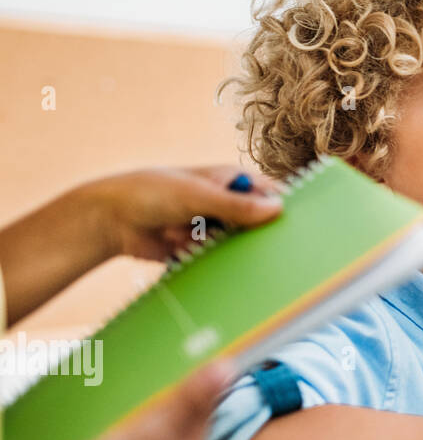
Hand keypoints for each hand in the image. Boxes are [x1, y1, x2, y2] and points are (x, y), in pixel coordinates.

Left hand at [85, 165, 283, 260]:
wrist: (110, 220)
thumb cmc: (152, 193)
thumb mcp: (198, 196)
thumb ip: (238, 206)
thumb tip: (279, 209)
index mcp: (232, 181)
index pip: (270, 193)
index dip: (282, 208)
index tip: (294, 226)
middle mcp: (227, 204)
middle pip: (257, 223)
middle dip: (249, 233)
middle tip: (239, 238)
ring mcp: (214, 227)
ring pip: (237, 244)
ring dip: (216, 244)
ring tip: (186, 234)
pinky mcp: (200, 249)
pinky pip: (217, 258)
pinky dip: (203, 255)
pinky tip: (180, 244)